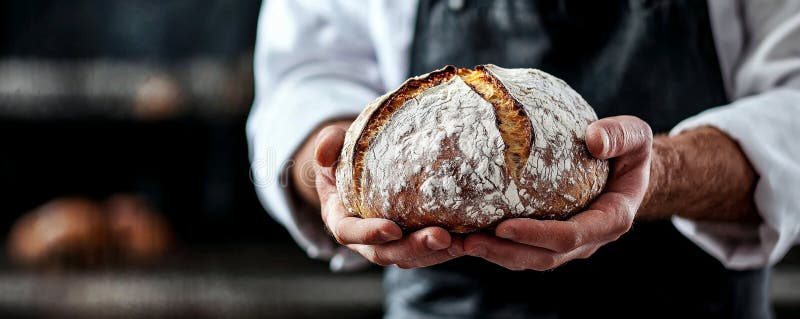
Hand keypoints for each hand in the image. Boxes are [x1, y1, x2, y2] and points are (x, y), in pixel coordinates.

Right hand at [314, 125, 464, 267]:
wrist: (367, 163)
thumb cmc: (348, 154)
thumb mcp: (335, 146)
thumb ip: (328, 145)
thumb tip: (324, 153)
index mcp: (340, 218)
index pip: (349, 232)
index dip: (369, 233)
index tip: (392, 228)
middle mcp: (364, 238)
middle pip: (386, 253)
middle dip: (413, 248)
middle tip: (441, 237)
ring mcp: (390, 242)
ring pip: (411, 256)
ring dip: (436, 253)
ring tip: (462, 241)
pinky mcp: (412, 240)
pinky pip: (429, 251)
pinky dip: (449, 247)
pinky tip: (471, 238)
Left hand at [464, 116, 652, 270]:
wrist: (628, 170)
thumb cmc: (629, 151)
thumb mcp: (636, 137)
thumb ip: (622, 135)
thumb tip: (594, 139)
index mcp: (610, 220)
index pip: (570, 235)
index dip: (536, 235)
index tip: (503, 226)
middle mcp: (588, 239)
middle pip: (543, 257)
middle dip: (504, 252)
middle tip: (468, 242)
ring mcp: (568, 243)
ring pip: (528, 259)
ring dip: (494, 254)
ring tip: (459, 244)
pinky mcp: (550, 238)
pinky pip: (521, 247)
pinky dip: (496, 245)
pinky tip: (466, 234)